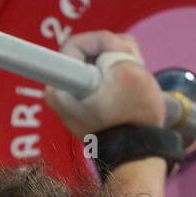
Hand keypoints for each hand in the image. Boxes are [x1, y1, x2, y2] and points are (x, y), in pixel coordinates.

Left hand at [44, 31, 167, 139]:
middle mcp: (58, 92)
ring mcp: (70, 99)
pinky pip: (100, 78)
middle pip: (88, 52)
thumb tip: (110, 47)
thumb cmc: (134, 116)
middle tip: (135, 69)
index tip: (109, 53)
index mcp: (61, 87)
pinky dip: (117, 77)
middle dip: (115, 53)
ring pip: (97, 63)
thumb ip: (116, 46)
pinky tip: (130, 90)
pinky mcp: (84, 104)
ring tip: (134, 83)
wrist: (136, 154)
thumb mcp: (131, 70)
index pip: (77, 45)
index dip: (100, 42)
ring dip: (119, 64)